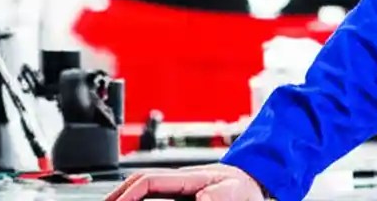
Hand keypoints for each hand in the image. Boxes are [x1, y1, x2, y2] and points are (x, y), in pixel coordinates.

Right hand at [103, 163, 267, 200]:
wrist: (258, 181)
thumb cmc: (247, 186)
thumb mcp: (237, 191)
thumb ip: (221, 195)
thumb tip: (203, 199)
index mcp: (189, 177)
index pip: (149, 181)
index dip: (128, 193)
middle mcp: (181, 180)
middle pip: (140, 183)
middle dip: (118, 195)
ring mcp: (180, 188)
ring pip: (145, 190)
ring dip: (126, 198)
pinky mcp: (184, 196)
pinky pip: (156, 198)